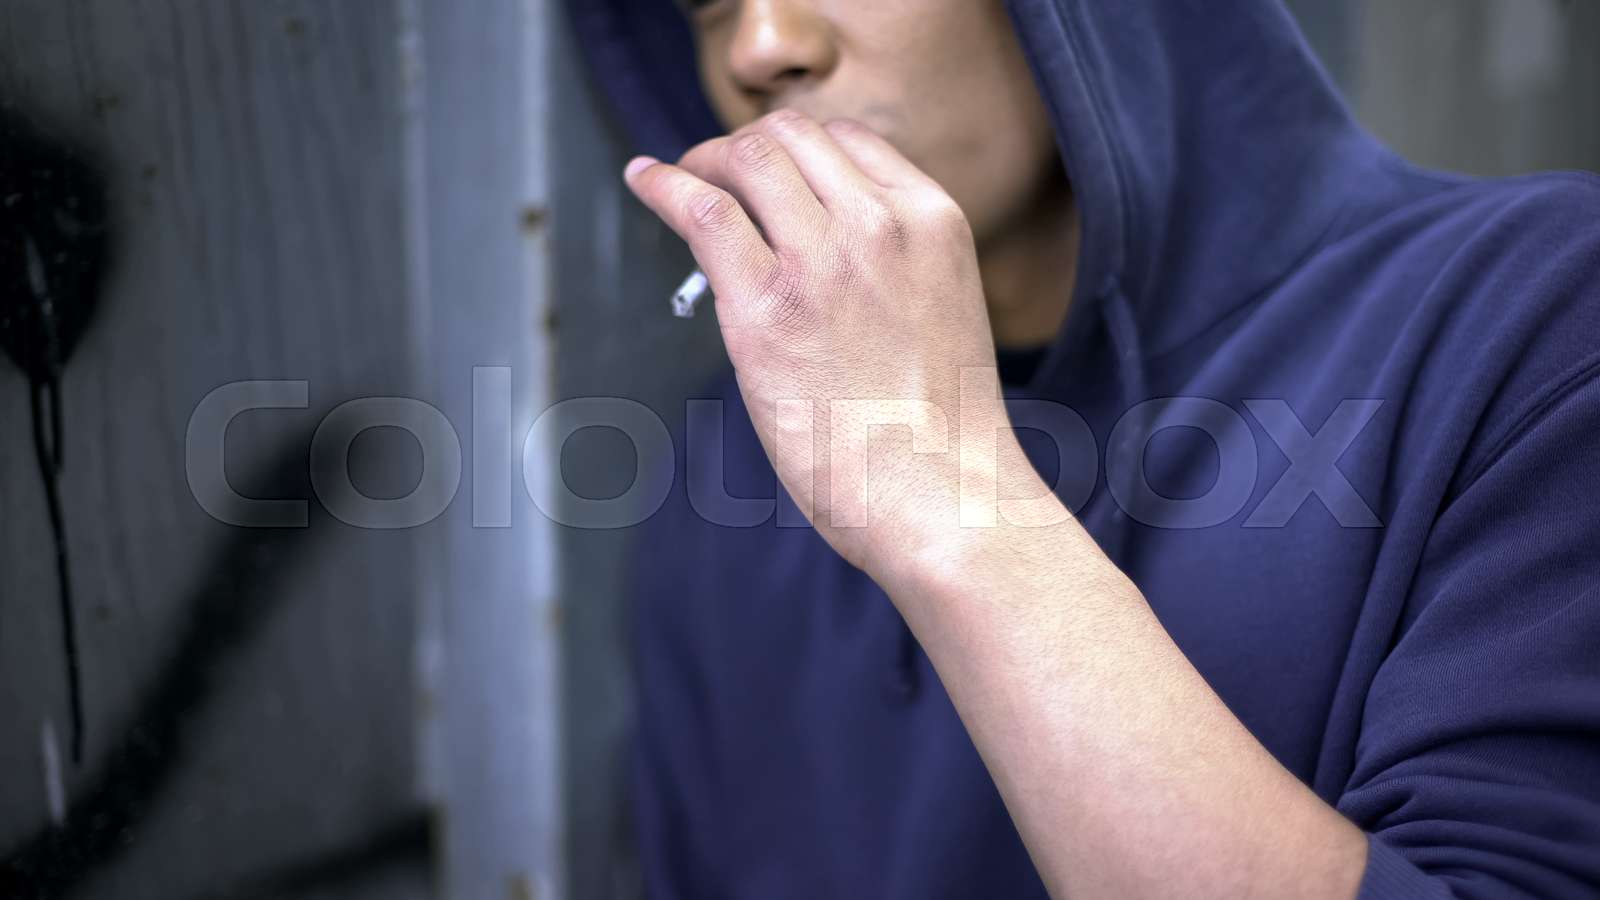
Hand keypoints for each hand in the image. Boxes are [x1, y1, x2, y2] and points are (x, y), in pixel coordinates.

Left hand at [623, 110, 1016, 576]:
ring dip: (705, 160)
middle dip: (746, 146)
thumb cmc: (941, 429)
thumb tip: (817, 250)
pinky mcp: (765, 308)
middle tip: (717, 172)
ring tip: (681, 178)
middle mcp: (879, 224)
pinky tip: (644, 179)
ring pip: (748, 159)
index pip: (850, 142)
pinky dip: (664, 184)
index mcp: (932, 221)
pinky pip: (702, 212)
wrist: (941, 493)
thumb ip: (893, 263)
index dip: (797, 147)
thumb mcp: (941, 309)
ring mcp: (822, 261)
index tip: (769, 169)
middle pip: (792, 137)